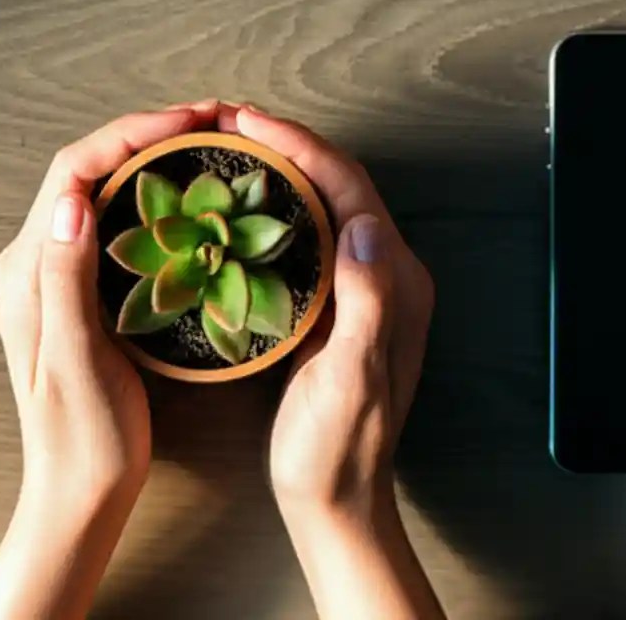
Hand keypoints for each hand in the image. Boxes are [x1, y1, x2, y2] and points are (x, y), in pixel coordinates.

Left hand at [0, 107, 203, 618]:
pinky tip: (186, 198)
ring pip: (99, 192)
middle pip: (85, 170)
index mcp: (29, 270)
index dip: (129, 133)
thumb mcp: (77, 360)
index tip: (188, 120)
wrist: (78, 491)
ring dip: (147, 160)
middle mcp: (34, 262)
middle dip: (144, 134)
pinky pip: (111, 224)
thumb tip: (72, 198)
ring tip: (204, 143)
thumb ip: (66, 280)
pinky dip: (149, 199)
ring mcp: (55, 276)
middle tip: (209, 121)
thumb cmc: (82, 437)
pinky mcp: (78, 292)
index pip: (72, 172)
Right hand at [229, 105, 442, 618]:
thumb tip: (366, 224)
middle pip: (341, 186)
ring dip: (282, 169)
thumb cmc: (337, 452)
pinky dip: (277, 209)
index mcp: (396, 284)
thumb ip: (366, 303)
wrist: (337, 502)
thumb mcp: (350, 381)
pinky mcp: (340, 307)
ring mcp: (365, 291)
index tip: (248, 123)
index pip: (352, 190)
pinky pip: (311, 237)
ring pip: (325, 207)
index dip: (301, 146)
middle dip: (289, 144)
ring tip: (229, 150)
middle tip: (229, 124)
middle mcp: (388, 277)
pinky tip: (240, 207)